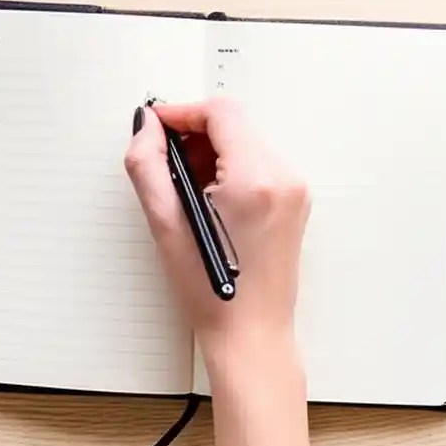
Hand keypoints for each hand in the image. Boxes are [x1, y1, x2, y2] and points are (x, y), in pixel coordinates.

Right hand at [123, 98, 309, 367]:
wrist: (252, 333)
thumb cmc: (214, 292)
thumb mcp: (166, 224)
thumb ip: (149, 165)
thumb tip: (148, 127)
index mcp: (257, 179)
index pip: (222, 113)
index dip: (183, 113)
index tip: (156, 125)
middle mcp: (284, 178)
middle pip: (236, 124)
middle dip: (197, 135)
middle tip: (167, 165)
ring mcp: (296, 190)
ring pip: (247, 142)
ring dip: (213, 153)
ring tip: (188, 191)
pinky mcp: (297, 202)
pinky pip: (260, 164)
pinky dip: (232, 170)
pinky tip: (211, 201)